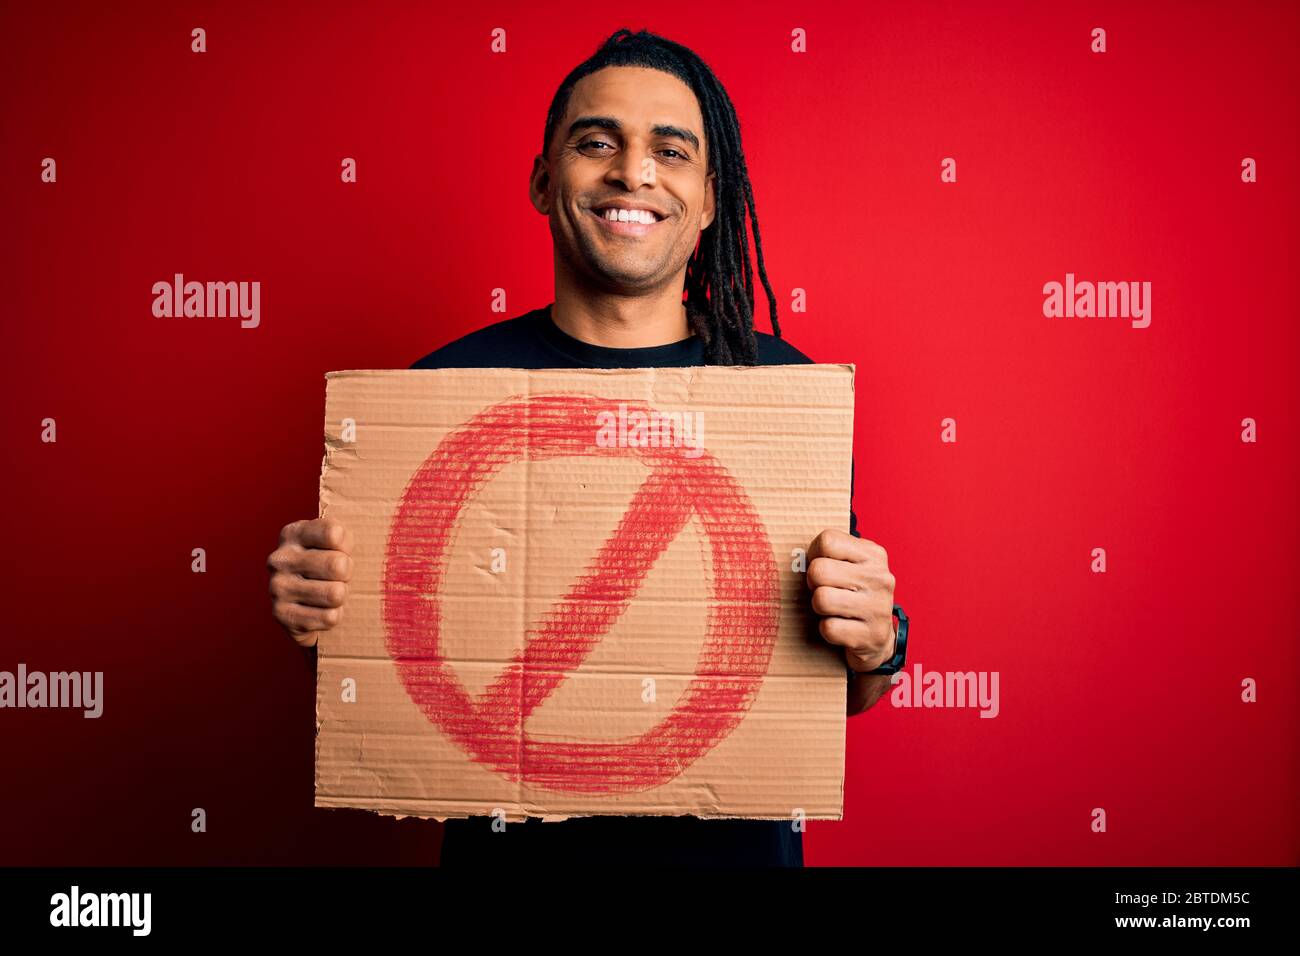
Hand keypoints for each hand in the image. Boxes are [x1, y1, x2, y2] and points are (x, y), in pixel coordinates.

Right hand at [267, 518, 353, 647]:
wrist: (308, 607)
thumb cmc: (331, 567)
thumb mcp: (338, 544)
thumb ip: (346, 536)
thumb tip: (357, 533)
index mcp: (294, 533)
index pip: (334, 534)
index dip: (348, 547)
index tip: (343, 551)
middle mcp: (280, 558)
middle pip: (338, 565)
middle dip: (347, 575)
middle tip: (339, 577)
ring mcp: (278, 587)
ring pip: (335, 594)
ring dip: (341, 598)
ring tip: (330, 594)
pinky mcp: (282, 615)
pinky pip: (329, 617)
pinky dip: (333, 617)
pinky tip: (322, 611)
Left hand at [806, 528, 896, 672]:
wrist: (878, 639)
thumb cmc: (856, 595)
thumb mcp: (853, 566)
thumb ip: (832, 553)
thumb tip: (795, 551)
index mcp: (873, 555)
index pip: (827, 541)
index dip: (814, 554)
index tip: (820, 565)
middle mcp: (879, 578)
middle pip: (818, 571)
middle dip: (813, 583)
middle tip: (824, 590)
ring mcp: (877, 607)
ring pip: (821, 599)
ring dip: (819, 606)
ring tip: (831, 608)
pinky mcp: (870, 635)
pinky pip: (828, 628)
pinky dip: (826, 629)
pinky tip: (839, 626)